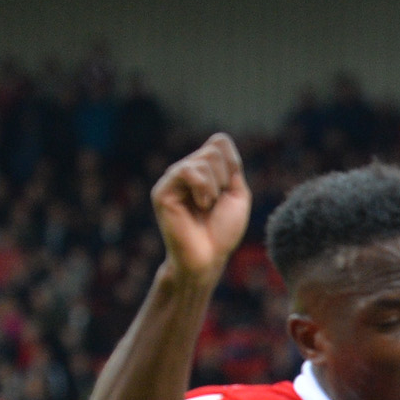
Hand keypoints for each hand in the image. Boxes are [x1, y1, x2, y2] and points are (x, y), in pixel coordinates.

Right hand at [152, 133, 249, 286]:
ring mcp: (172, 179)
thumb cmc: (222, 232)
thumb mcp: (237, 195)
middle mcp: (185, 170)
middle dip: (225, 178)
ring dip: (215, 187)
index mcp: (203, 169)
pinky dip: (202, 188)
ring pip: (203, 160)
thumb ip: (232, 167)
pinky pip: (185, 171)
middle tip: (215, 203)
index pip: (219, 141)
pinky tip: (200, 205)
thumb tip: (218, 143)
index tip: (231, 188)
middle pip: (214, 149)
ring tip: (206, 207)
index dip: (232, 161)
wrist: (208, 258)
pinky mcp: (162, 191)